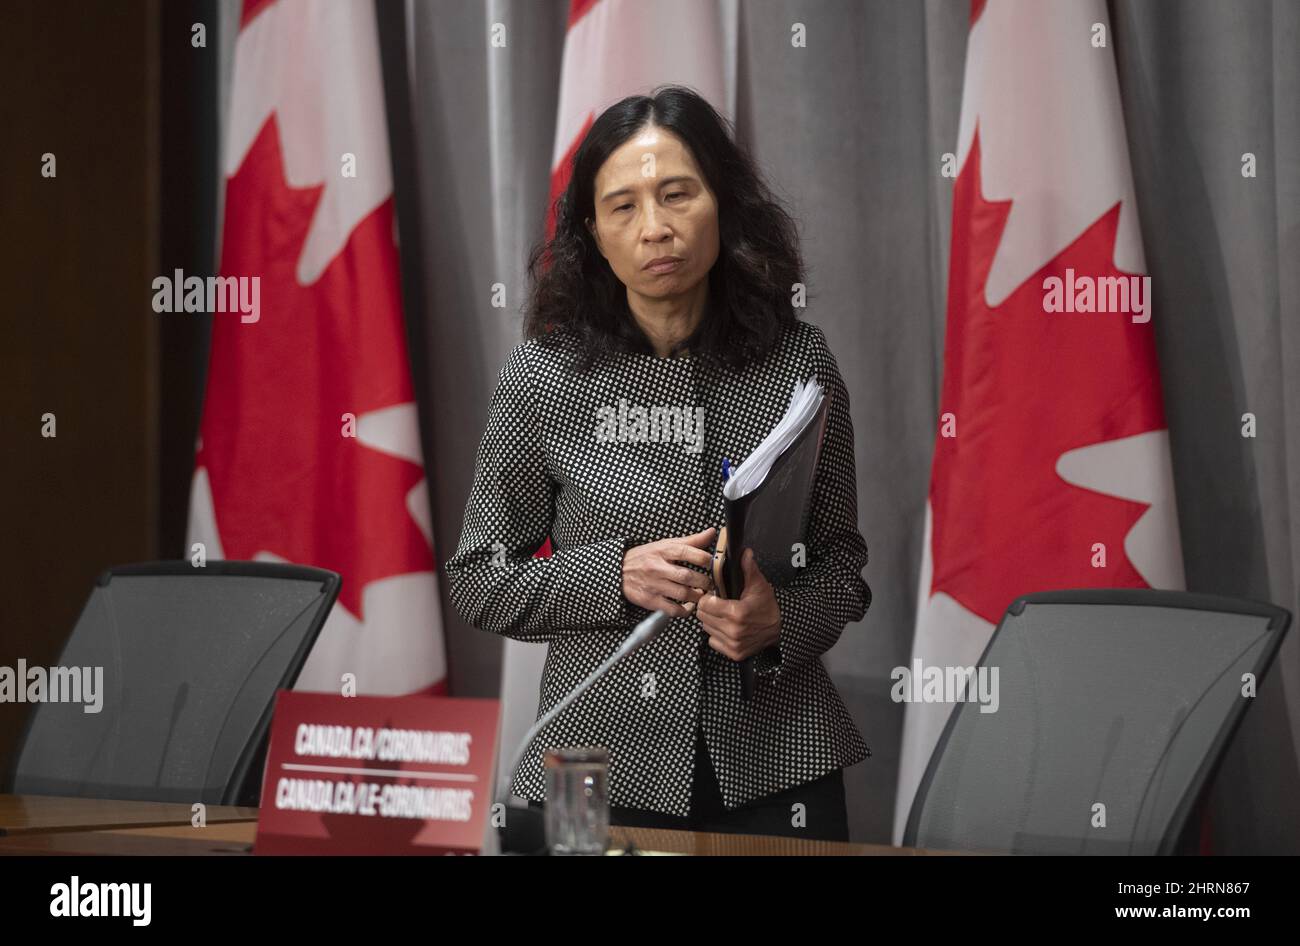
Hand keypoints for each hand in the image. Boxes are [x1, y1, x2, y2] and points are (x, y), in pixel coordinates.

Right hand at [621, 526, 716, 617]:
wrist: (618, 571)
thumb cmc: (646, 557)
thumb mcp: (665, 544)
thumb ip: (691, 540)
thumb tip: (712, 532)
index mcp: (663, 551)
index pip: (687, 552)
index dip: (705, 558)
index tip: (712, 563)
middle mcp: (658, 567)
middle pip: (687, 576)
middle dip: (704, 581)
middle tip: (710, 583)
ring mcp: (654, 585)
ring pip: (682, 594)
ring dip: (697, 596)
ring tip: (701, 594)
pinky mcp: (650, 600)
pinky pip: (672, 609)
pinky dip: (685, 610)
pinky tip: (689, 606)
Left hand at [696, 547, 781, 661]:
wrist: (780, 629)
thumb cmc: (767, 606)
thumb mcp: (759, 586)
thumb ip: (748, 569)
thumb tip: (744, 552)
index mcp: (736, 613)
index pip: (705, 604)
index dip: (708, 598)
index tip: (715, 596)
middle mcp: (733, 631)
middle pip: (702, 616)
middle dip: (708, 609)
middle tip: (719, 605)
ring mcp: (733, 644)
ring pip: (706, 628)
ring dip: (712, 621)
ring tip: (724, 616)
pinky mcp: (733, 653)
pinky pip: (713, 641)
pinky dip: (717, 635)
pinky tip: (727, 628)